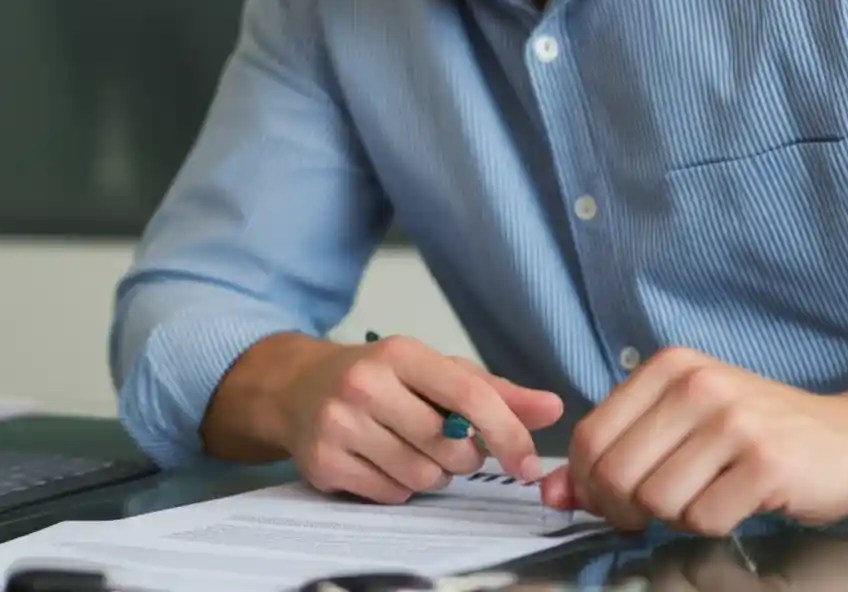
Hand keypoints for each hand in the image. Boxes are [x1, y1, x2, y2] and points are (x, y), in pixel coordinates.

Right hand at [279, 334, 562, 502]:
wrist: (295, 388)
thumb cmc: (376, 378)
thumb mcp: (432, 370)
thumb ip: (494, 391)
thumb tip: (552, 408)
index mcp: (399, 353)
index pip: (468, 394)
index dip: (507, 432)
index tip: (527, 462)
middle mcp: (364, 385)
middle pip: (449, 446)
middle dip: (462, 457)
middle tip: (446, 443)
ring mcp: (339, 424)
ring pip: (422, 477)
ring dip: (431, 475)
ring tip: (412, 451)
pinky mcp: (323, 462)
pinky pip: (390, 495)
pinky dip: (398, 488)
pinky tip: (383, 462)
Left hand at [540, 347, 847, 534]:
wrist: (846, 438)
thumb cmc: (753, 433)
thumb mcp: (676, 425)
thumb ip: (610, 453)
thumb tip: (551, 492)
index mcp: (666, 368)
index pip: (589, 435)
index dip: (585, 480)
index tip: (602, 497)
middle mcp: (696, 385)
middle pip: (615, 471)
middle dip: (620, 508)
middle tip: (644, 514)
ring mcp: (732, 421)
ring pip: (656, 499)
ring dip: (671, 516)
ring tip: (699, 497)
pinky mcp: (765, 462)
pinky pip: (702, 518)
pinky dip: (708, 525)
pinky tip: (730, 504)